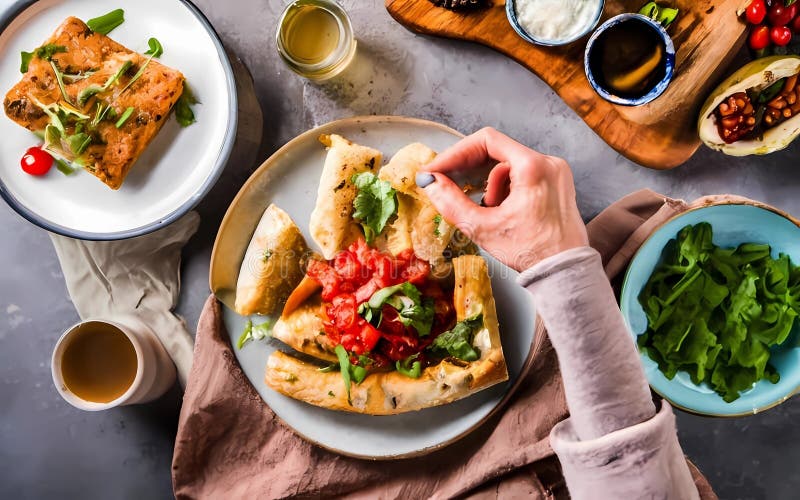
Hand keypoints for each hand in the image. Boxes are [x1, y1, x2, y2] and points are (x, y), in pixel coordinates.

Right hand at [416, 128, 587, 271]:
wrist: (564, 271)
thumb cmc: (530, 252)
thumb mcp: (483, 228)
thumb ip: (451, 202)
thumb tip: (430, 182)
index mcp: (533, 167)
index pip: (486, 141)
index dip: (456, 153)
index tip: (436, 169)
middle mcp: (548, 162)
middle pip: (497, 150)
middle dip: (469, 168)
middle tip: (444, 183)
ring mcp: (555, 171)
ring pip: (508, 164)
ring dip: (489, 183)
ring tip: (488, 209)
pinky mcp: (557, 181)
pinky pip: (522, 173)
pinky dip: (505, 187)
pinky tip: (501, 209)